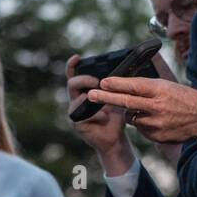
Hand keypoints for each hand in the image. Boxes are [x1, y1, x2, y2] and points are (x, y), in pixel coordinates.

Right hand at [66, 55, 133, 174]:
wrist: (115, 139)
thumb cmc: (116, 116)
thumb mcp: (117, 97)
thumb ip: (114, 86)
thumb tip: (123, 69)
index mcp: (84, 90)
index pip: (74, 74)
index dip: (72, 65)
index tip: (77, 57)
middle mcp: (76, 99)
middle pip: (72, 83)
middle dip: (84, 79)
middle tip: (98, 81)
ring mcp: (75, 112)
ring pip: (76, 100)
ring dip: (90, 97)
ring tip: (104, 100)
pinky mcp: (77, 124)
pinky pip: (83, 115)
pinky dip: (97, 114)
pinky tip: (106, 117)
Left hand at [86, 77, 196, 144]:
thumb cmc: (183, 98)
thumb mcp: (167, 86)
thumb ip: (145, 87)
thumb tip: (121, 85)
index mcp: (160, 90)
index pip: (133, 86)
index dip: (116, 84)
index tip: (103, 82)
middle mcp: (157, 107)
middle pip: (126, 102)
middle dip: (106, 98)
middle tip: (91, 95)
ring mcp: (157, 123)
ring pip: (132, 117)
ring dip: (131, 112)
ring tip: (147, 108)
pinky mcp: (157, 136)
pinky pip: (140, 129)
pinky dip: (142, 123)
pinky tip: (156, 120)